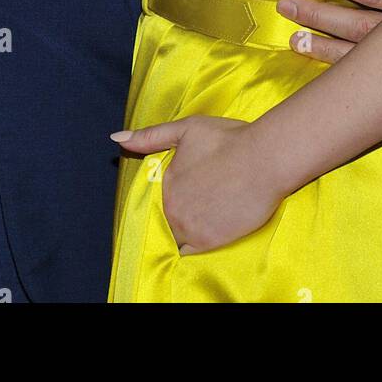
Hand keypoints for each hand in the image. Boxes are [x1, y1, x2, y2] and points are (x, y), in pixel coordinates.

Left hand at [110, 115, 284, 253]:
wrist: (265, 159)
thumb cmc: (228, 140)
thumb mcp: (186, 129)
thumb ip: (149, 136)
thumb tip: (116, 139)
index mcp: (164, 183)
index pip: (154, 197)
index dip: (166, 194)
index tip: (181, 190)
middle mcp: (172, 209)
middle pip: (164, 218)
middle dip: (174, 213)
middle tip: (193, 203)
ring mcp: (189, 228)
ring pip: (174, 237)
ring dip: (180, 230)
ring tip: (198, 218)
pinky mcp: (210, 242)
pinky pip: (188, 252)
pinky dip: (189, 247)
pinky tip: (200, 235)